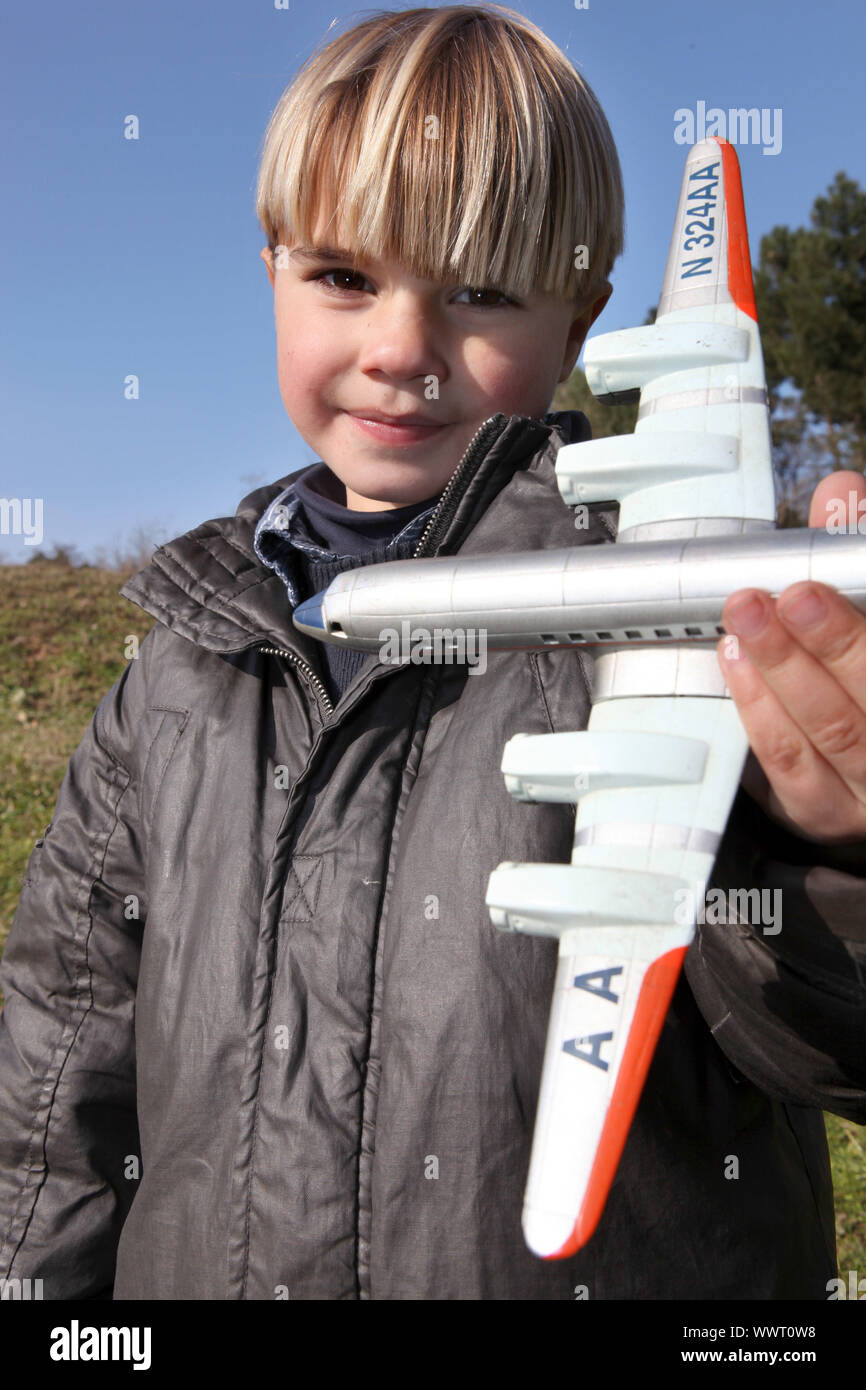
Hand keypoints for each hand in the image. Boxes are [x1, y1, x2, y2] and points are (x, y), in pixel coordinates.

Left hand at [717, 470, 865, 842]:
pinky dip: (759, 710)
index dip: (858, 623)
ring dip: (781, 669)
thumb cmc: (864, 668)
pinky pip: (789, 764)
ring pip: (829, 730)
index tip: (821, 579)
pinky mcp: (825, 812)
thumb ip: (856, 549)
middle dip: (827, 641)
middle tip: (783, 596)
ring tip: (747, 618)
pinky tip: (737, 664)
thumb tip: (841, 492)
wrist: (862, 758)